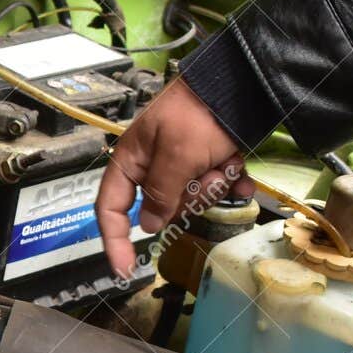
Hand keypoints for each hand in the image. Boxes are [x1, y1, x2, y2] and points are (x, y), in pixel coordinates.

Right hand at [95, 76, 253, 276]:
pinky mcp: (207, 160)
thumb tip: (149, 225)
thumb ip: (161, 195)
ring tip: (227, 161)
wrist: (242, 82)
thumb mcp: (178, 157)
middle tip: (210, 176)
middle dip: (191, 198)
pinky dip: (230, 181)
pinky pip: (214, 186)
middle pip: (161, 208)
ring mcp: (181, 164)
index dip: (114, 240)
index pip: (110, 208)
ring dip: (214, 185)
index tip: (124, 269)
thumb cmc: (201, 113)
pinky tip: (240, 171)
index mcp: (131, 160)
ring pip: (192, 199)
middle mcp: (152, 166)